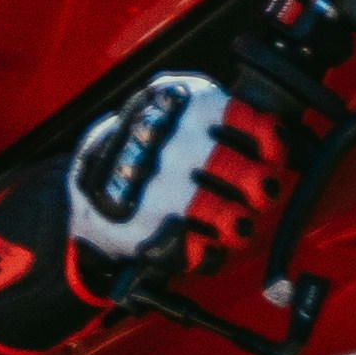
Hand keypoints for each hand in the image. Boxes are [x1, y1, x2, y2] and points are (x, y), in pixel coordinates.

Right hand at [0, 66, 307, 352]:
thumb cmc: (137, 144)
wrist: (81, 192)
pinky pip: (202, 248)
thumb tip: (273, 128)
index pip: (248, 120)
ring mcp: (163, 191)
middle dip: (260, 186)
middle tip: (260, 190)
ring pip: (227, 213)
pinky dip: (210, 251)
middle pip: (241, 172)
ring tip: (236, 222)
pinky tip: (204, 242)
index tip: (274, 152)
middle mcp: (174, 146)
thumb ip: (214, 106)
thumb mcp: (167, 104)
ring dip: (240, 221)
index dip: (271, 141)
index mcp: (183, 106)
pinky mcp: (155, 232)